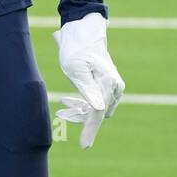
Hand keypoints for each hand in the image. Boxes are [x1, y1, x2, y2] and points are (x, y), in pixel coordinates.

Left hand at [53, 11, 123, 148]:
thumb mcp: (76, 70)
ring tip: (62, 106)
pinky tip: (67, 102)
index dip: (90, 130)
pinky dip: (83, 104)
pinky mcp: (107, 85)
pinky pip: (96, 102)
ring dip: (80, 111)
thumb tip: (99, 111)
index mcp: (109, 84)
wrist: (83, 30)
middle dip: (80, 117)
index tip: (84, 146)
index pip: (97, 113)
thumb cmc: (76, 49)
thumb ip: (88, 91)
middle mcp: (115, 87)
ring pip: (96, 109)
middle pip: (97, 113)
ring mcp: (113, 86)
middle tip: (61, 115)